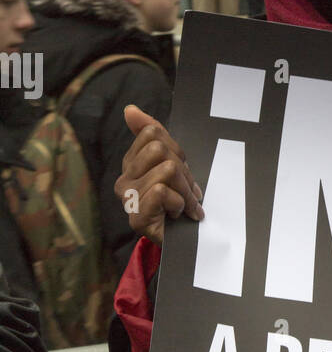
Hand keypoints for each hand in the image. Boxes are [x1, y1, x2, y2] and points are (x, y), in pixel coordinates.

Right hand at [115, 105, 203, 245]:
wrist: (183, 242)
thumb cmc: (178, 202)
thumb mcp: (171, 163)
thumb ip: (151, 134)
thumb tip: (130, 109)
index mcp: (131, 163)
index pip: (153, 133)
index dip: (178, 151)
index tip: (183, 172)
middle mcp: (123, 179)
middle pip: (160, 149)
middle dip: (184, 171)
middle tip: (189, 192)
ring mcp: (128, 199)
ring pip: (166, 169)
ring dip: (185, 190)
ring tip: (184, 205)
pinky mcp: (136, 217)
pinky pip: (162, 192)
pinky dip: (178, 203)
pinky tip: (176, 214)